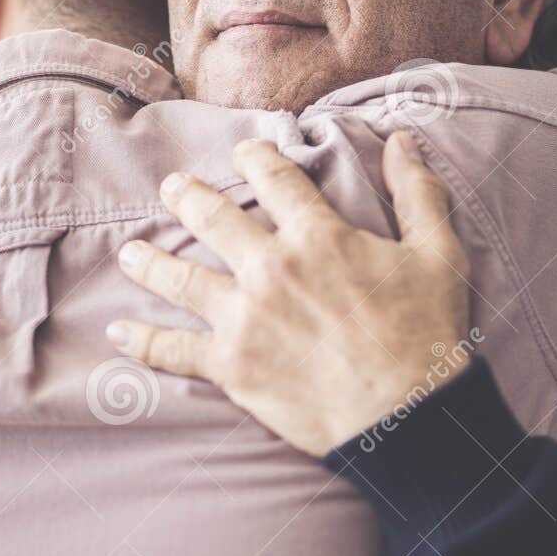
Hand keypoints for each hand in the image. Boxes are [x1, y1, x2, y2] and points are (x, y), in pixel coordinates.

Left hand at [108, 131, 473, 455]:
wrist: (406, 415)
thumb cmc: (425, 334)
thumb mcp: (437, 254)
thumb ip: (418, 193)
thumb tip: (403, 140)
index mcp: (317, 236)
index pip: (274, 178)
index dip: (255, 157)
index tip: (244, 152)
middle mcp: (270, 268)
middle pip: (212, 217)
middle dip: (187, 196)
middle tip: (172, 187)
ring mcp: (244, 317)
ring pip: (180, 277)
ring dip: (150, 261)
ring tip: (131, 253)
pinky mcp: (232, 365)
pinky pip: (173, 349)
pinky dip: (142, 341)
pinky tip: (119, 331)